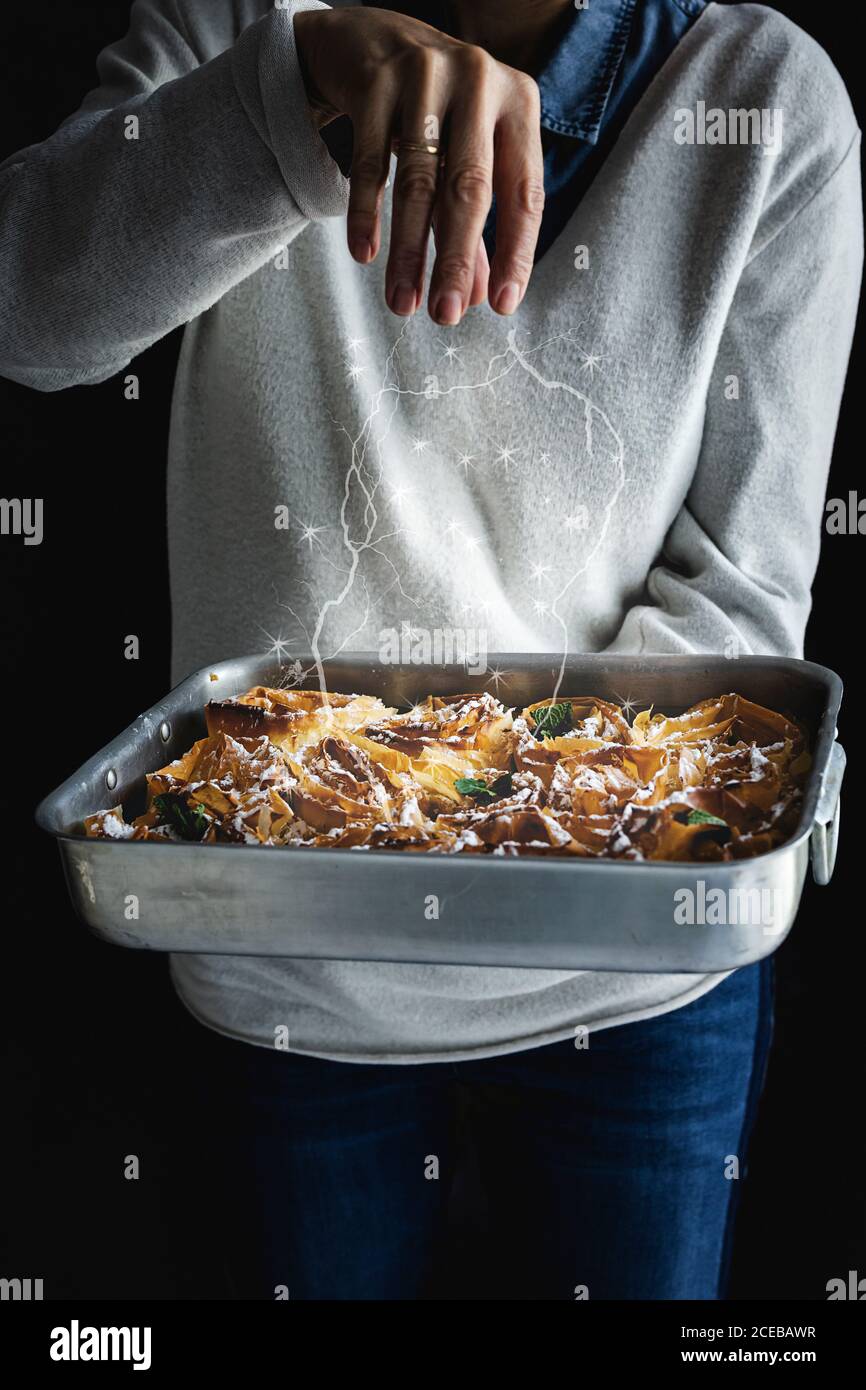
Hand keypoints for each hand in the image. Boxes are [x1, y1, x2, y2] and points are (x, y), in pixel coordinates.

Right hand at [294, 5, 544, 324]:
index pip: (525, 193)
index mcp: (518, 102)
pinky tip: (365, 256)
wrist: (375, 35)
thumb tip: (480, 298)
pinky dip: (368, 213)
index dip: (515, 254)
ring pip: (418, 181)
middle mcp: (480, 80)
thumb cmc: (438, 110)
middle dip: (455, 260)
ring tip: (402, 304)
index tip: (501, 307)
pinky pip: (371, 162)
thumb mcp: (467, 157)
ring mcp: (426, 75)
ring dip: (408, 251)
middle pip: (470, 189)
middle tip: (445, 317)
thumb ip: (475, 226)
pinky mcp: (375, 80)